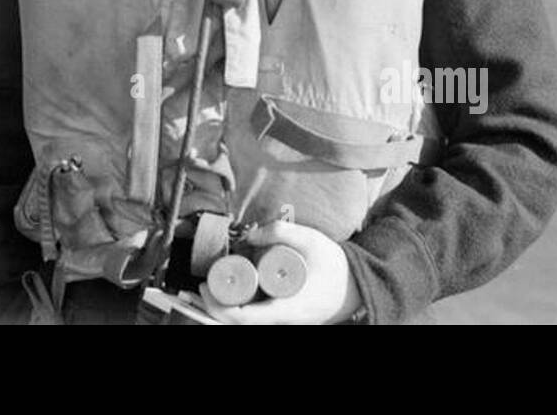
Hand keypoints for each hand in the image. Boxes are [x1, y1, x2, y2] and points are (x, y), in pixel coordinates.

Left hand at [199, 220, 362, 324]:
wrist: (357, 286)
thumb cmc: (335, 266)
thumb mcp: (311, 240)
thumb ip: (281, 232)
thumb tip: (248, 237)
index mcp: (288, 309)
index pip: (246, 318)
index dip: (219, 306)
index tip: (204, 287)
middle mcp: (283, 321)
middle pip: (240, 324)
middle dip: (215, 309)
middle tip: (199, 286)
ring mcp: (283, 322)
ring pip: (247, 323)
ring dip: (223, 310)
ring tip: (206, 289)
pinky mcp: (282, 318)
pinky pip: (254, 319)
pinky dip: (236, 310)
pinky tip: (224, 296)